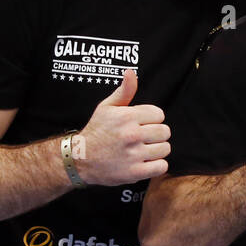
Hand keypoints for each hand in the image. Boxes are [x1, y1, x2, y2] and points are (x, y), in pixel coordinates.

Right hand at [74, 69, 170, 184]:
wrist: (79, 159)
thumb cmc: (97, 131)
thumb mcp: (107, 107)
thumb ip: (124, 91)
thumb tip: (131, 73)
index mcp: (127, 117)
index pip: (159, 114)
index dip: (151, 119)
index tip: (141, 124)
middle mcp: (131, 135)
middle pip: (165, 131)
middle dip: (156, 134)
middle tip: (143, 138)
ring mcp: (133, 155)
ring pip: (165, 148)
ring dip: (157, 150)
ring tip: (143, 150)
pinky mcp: (134, 172)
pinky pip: (162, 166)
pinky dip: (156, 166)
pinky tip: (144, 162)